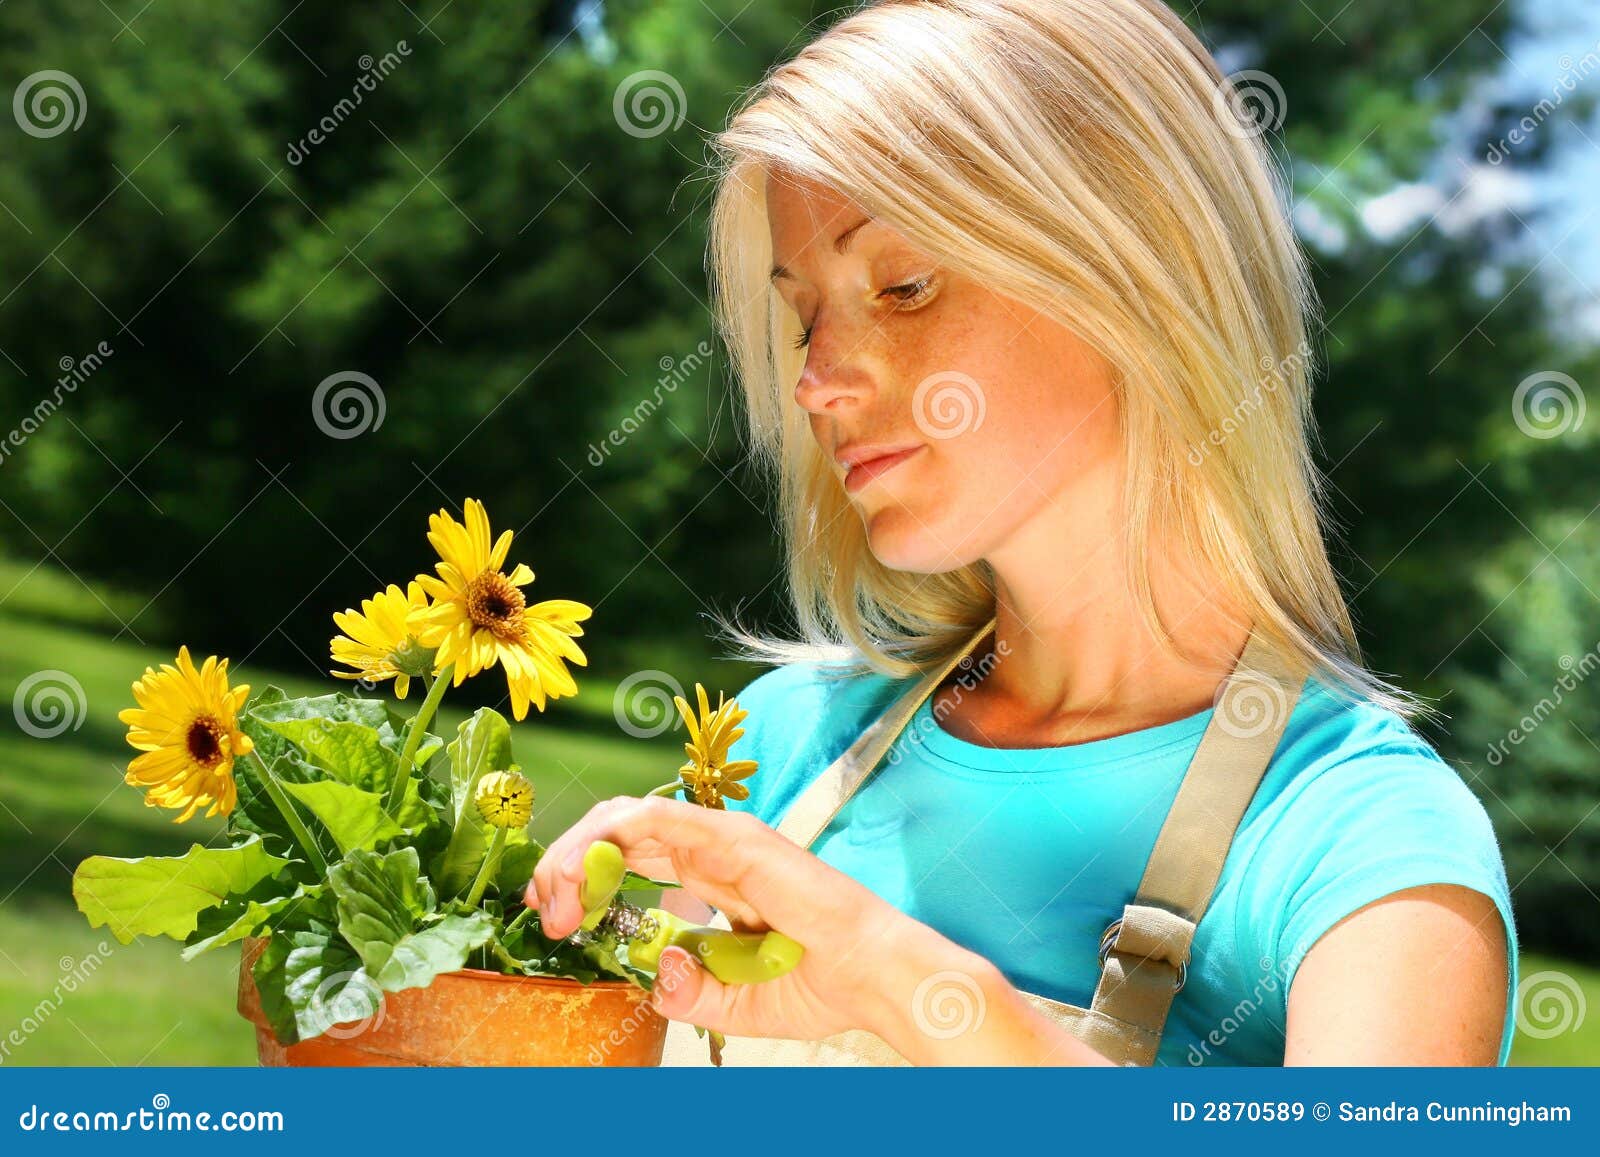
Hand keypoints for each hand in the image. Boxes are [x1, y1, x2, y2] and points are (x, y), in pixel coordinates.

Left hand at [525, 795, 943, 1042]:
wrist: (870, 981)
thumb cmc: (817, 987)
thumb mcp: (728, 1002)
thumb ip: (682, 988)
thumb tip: (652, 969)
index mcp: (711, 876)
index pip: (630, 855)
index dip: (582, 874)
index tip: (554, 914)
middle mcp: (711, 849)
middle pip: (617, 831)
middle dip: (567, 862)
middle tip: (543, 906)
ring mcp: (721, 837)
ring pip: (626, 818)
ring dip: (578, 851)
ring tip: (555, 895)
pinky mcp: (732, 838)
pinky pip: (656, 819)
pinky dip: (608, 838)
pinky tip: (584, 874)